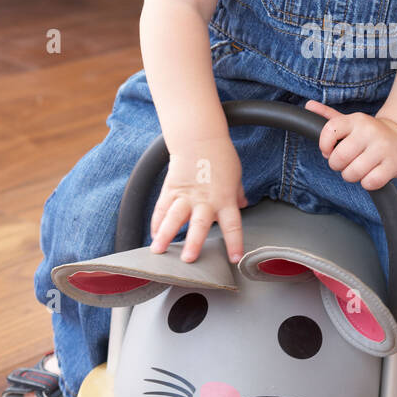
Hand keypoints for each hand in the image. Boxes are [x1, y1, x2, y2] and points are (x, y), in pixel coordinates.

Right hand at [149, 137, 247, 263]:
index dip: (234, 243)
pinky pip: (161, 208)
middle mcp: (205, 200)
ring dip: (165, 235)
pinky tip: (154, 235)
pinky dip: (156, 222)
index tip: (234, 258)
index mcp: (225, 199)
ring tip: (158, 251)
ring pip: (174, 218)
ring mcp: (186, 195)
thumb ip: (237, 193)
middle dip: (193, 243)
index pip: (232, 225)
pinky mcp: (171, 189)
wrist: (200, 137)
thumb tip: (243, 204)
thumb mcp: (236, 175)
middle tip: (188, 259)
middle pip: (199, 225)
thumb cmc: (220, 156)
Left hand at [304, 100, 396, 188]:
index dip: (324, 145)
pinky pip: (370, 183)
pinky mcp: (393, 165)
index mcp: (356, 120)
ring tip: (359, 168)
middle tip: (346, 162)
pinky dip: (367, 183)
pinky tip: (371, 174)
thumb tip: (308, 106)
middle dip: (338, 166)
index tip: (328, 151)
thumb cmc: (370, 133)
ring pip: (352, 173)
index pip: (330, 130)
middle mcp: (369, 131)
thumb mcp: (351, 122)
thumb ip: (328, 116)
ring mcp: (382, 148)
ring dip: (352, 176)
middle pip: (339, 158)